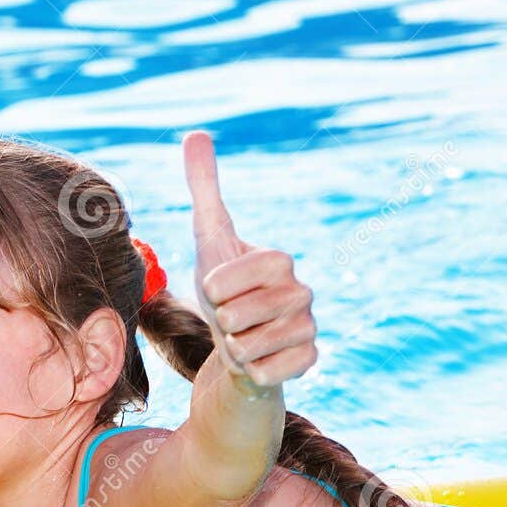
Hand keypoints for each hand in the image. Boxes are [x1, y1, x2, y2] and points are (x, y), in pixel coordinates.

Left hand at [184, 131, 317, 387]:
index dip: (221, 284)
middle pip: (243, 312)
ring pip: (250, 345)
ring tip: (239, 339)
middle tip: (228, 318)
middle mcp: (304, 293)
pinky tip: (253, 363)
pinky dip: (249, 371)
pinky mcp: (308, 363)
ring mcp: (309, 328)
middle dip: (222, 320)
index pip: (245, 271)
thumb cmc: (223, 292)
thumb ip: (205, 189)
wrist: (234, 349)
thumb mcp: (208, 240)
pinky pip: (266, 373)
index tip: (217, 289)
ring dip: (232, 347)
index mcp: (281, 261)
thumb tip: (196, 133)